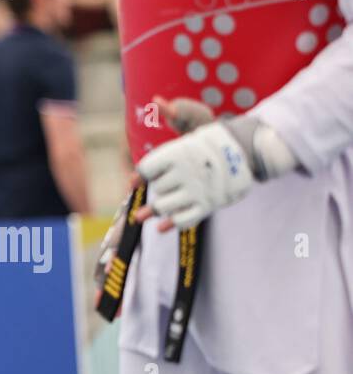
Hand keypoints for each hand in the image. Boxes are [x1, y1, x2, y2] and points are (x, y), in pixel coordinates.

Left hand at [135, 121, 252, 230]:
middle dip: (160, 187)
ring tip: (154, 208)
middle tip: (172, 182)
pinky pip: (182, 220)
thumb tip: (131, 183)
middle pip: (157, 188)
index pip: (146, 169)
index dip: (141, 175)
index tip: (139, 180)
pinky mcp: (207, 205)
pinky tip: (161, 227)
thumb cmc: (204, 149)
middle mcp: (185, 172)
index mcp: (176, 153)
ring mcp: (196, 190)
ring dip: (158, 208)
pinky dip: (170, 224)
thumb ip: (156, 164)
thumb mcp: (180, 146)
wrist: (243, 150)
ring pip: (163, 206)